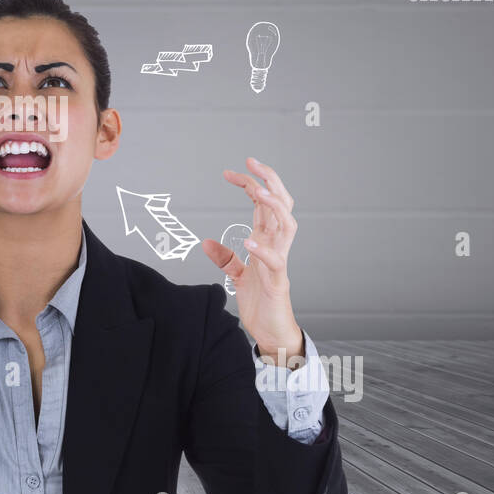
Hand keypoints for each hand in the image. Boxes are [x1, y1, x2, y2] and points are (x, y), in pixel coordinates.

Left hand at [201, 156, 302, 365]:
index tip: (229, 172)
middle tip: (252, 162)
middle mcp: (277, 244)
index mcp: (267, 239)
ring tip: (258, 191)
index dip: (249, 183)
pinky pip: (275, 260)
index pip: (263, 203)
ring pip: (287, 224)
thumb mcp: (237, 275)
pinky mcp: (278, 280)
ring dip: (274, 205)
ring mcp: (280, 260)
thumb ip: (225, 258)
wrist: (271, 331)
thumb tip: (206, 242)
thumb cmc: (260, 301)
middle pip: (282, 203)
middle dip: (270, 180)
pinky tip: (249, 241)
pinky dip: (263, 249)